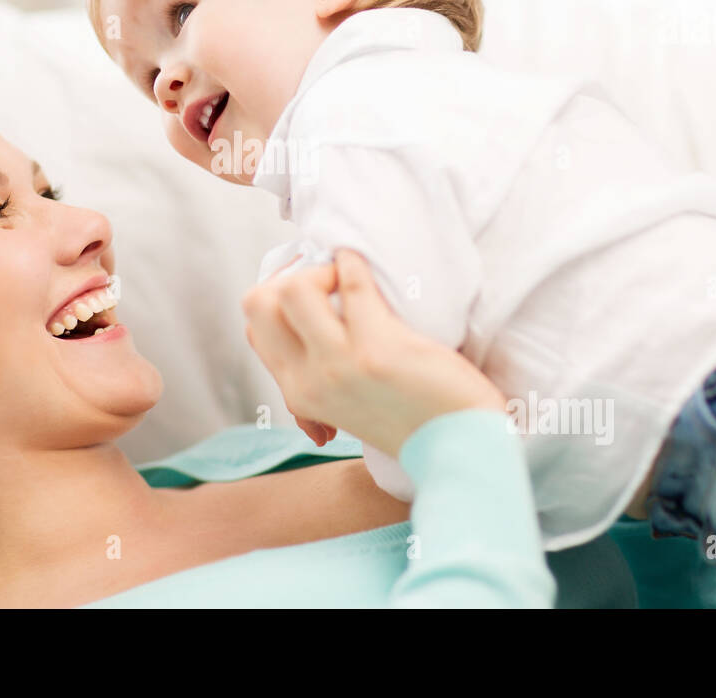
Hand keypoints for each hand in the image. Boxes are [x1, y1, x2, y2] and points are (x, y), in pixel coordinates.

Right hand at [242, 247, 507, 457]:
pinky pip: (352, 283)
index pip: (256, 328)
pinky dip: (356, 263)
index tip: (314, 291)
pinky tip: (371, 268)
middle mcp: (308, 380)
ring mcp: (339, 365)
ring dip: (321, 269)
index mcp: (298, 392)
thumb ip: (321, 374)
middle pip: (259, 303)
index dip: (279, 298)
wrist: (459, 450)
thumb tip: (311, 332)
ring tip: (349, 279)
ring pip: (292, 290)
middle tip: (330, 282)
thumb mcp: (346, 407)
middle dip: (290, 277)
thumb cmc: (414, 419)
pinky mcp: (377, 350)